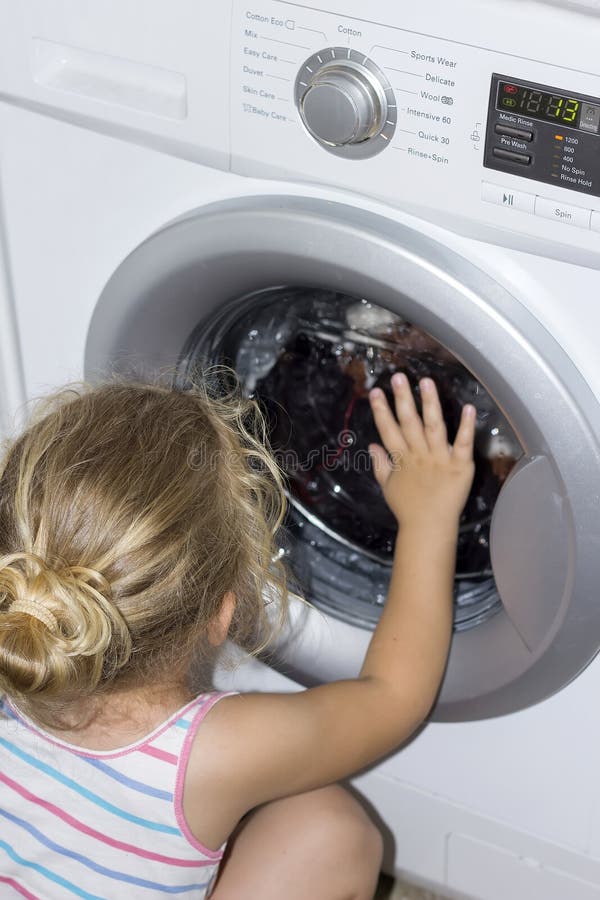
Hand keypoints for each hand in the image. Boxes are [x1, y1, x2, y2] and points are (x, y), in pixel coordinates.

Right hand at [368, 373, 475, 529]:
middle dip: (403, 399)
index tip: (376, 391)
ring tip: (426, 382)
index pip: (389, 430)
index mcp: (402, 458)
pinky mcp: (459, 466)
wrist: (429, 528)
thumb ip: (380, 464)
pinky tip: (467, 408)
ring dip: (430, 404)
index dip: (382, 410)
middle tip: (399, 377)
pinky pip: (463, 444)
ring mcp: (440, 459)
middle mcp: (419, 454)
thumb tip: (371, 445)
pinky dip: (466, 427)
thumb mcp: (388, 486)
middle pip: (409, 423)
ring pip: (433, 427)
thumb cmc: (409, 509)